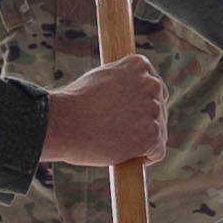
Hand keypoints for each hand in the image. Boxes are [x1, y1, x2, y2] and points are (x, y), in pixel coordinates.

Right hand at [40, 60, 167, 168]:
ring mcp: (153, 110)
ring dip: (142, 140)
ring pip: (159, 131)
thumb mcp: (101, 78)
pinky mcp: (152, 135)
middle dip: (143, 122)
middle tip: (118, 131)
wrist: (63, 123)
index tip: (124, 114)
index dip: (139, 104)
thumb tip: (132, 94)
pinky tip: (127, 155)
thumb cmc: (74, 104)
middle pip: (159, 109)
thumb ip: (122, 82)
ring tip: (116, 141)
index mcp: (139, 65)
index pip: (153, 88)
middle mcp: (151, 84)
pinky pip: (158, 151)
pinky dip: (145, 157)